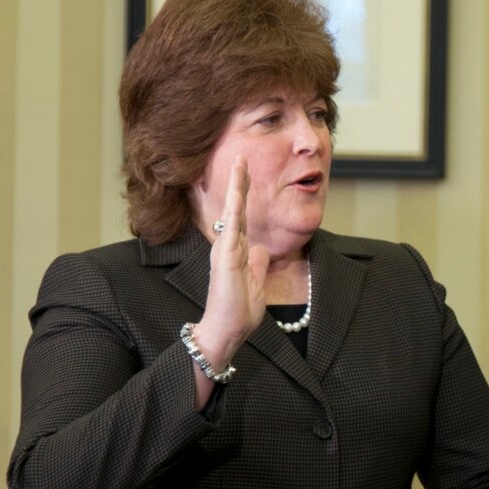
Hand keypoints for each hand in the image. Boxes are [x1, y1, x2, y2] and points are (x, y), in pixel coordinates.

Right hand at [191, 156, 268, 384]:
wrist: (226, 331)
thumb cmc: (238, 311)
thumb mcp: (255, 283)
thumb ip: (258, 265)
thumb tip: (262, 250)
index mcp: (236, 251)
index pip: (242, 216)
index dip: (244, 194)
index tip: (246, 173)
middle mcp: (229, 246)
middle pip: (236, 207)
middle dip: (239, 182)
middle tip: (241, 157)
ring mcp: (226, 251)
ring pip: (232, 212)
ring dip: (236, 188)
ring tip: (239, 164)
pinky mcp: (226, 260)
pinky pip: (231, 230)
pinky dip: (233, 212)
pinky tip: (236, 195)